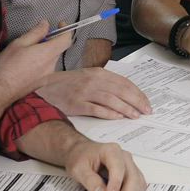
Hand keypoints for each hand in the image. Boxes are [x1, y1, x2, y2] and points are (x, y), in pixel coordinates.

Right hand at [0, 22, 71, 104]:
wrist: (0, 91)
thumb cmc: (7, 67)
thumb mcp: (19, 43)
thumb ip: (35, 32)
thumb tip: (45, 24)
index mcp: (48, 53)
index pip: (67, 39)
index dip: (66, 30)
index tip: (60, 24)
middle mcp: (52, 65)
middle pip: (59, 48)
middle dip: (51, 40)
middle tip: (36, 38)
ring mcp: (48, 75)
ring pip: (52, 58)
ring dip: (45, 51)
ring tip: (27, 52)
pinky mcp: (43, 82)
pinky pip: (47, 67)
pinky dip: (41, 61)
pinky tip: (26, 63)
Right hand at [36, 68, 151, 119]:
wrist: (43, 88)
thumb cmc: (67, 83)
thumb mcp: (88, 77)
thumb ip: (105, 83)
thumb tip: (126, 93)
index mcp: (98, 73)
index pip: (124, 83)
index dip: (138, 93)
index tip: (146, 102)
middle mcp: (93, 81)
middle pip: (121, 91)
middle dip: (136, 101)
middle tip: (146, 111)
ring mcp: (84, 92)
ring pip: (111, 99)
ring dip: (125, 108)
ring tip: (135, 115)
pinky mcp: (75, 104)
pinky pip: (96, 109)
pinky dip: (108, 113)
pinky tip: (118, 117)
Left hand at [63, 139, 145, 190]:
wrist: (82, 154)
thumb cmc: (81, 158)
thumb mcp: (78, 169)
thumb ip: (90, 180)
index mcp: (111, 151)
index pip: (119, 168)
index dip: (116, 184)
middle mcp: (124, 157)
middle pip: (133, 176)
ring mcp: (129, 165)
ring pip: (138, 182)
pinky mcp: (131, 173)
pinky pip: (138, 185)